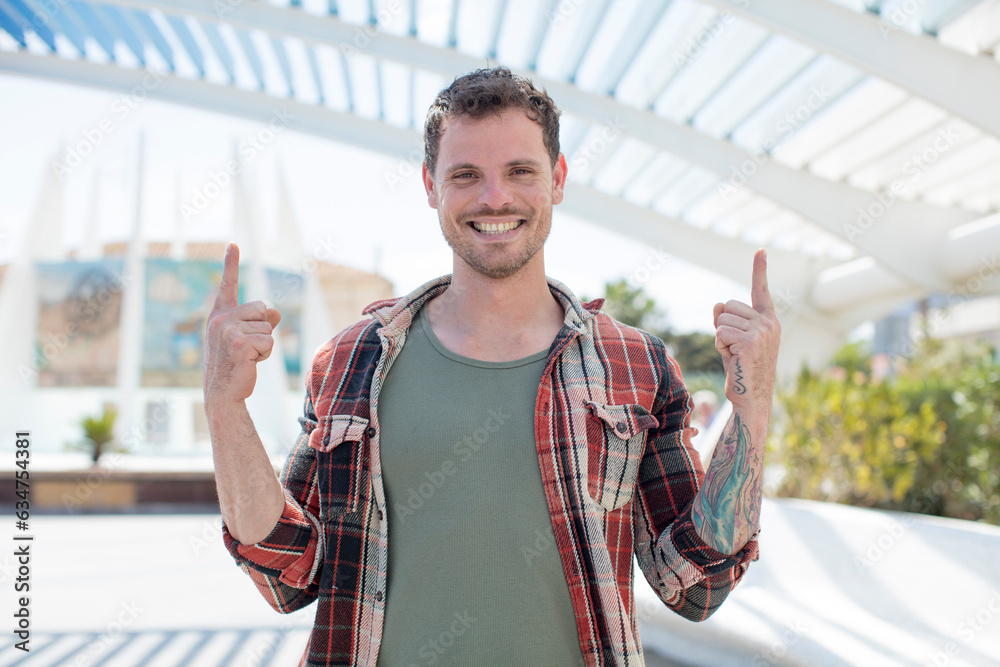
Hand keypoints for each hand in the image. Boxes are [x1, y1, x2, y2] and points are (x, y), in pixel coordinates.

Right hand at [203, 243, 281, 409]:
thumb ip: (261, 323)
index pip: (228, 286)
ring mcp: (228, 330)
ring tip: (247, 358)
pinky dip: (266, 354)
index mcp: (219, 316)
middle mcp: (220, 319)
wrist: (222, 395)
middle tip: (247, 349)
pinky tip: (249, 363)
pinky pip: (269, 341)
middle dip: (263, 328)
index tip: (234, 243)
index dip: (231, 264)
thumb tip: (277, 312)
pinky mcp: (239, 343)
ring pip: (268, 327)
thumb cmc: (235, 367)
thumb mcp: (247, 340)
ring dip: (265, 344)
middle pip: (262, 309)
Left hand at [713, 249, 780, 407]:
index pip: (760, 291)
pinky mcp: (751, 341)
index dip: (759, 269)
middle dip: (723, 325)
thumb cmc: (741, 370)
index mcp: (768, 321)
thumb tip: (717, 304)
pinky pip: (720, 332)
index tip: (760, 250)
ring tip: (734, 355)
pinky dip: (720, 346)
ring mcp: (762, 332)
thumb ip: (726, 321)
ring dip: (720, 338)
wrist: (751, 398)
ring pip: (722, 320)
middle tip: (734, 348)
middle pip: (728, 306)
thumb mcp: (732, 341)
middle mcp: (769, 323)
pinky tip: (733, 359)